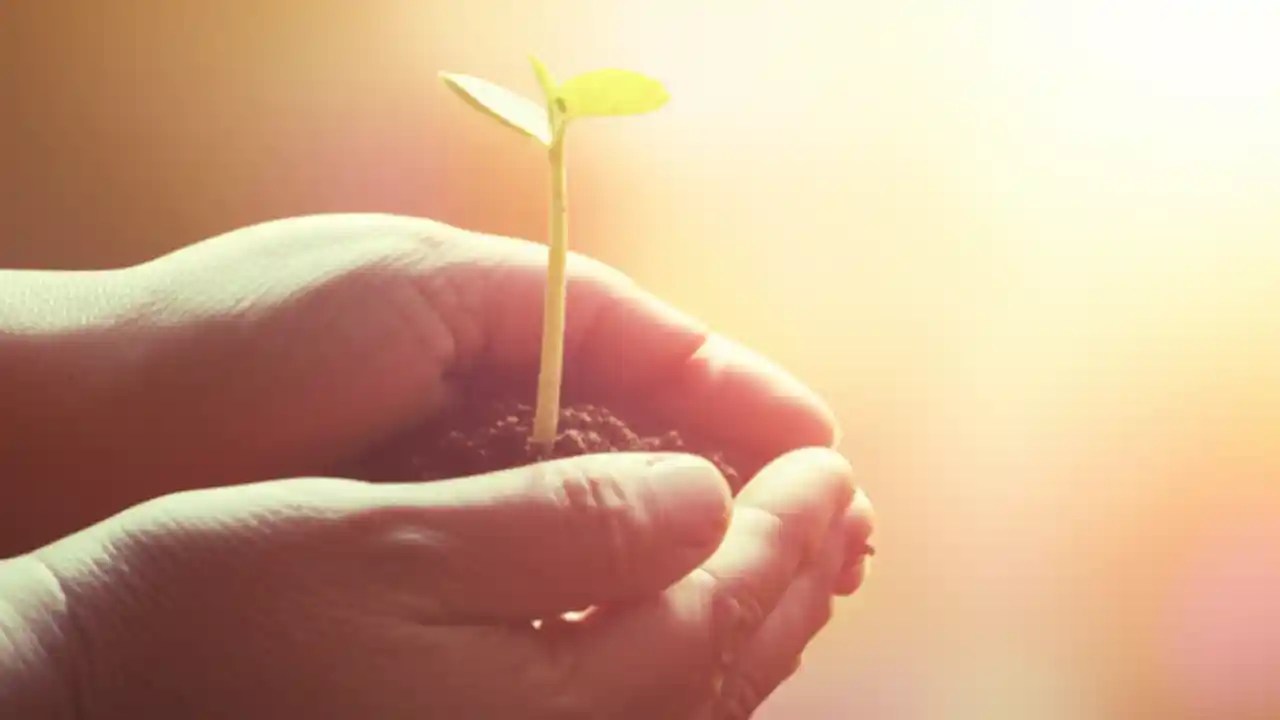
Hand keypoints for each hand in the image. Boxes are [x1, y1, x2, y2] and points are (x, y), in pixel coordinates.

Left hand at [6, 214, 842, 549]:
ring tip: (801, 582)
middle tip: (842, 540)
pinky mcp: (435, 565)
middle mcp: (508, 422)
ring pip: (624, 529)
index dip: (758, 420)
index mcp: (516, 337)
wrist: (88, 425)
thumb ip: (566, 312)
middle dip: (759, 496)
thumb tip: (706, 366)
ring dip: (713, 553)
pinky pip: (552, 582)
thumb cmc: (246, 336)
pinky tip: (688, 620)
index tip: (831, 465)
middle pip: (667, 459)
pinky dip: (625, 596)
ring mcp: (474, 500)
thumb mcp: (424, 284)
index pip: (672, 376)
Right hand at [22, 446, 872, 717]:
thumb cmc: (230, 606)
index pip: (717, 612)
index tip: (831, 464)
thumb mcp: (395, 544)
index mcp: (545, 704)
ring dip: (758, 619)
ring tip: (799, 547)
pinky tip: (696, 613)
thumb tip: (699, 497)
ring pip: (689, 705)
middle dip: (794, 577)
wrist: (101, 688)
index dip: (787, 532)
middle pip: (722, 672)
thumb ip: (564, 527)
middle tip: (840, 499)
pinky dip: (693, 659)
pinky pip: (631, 718)